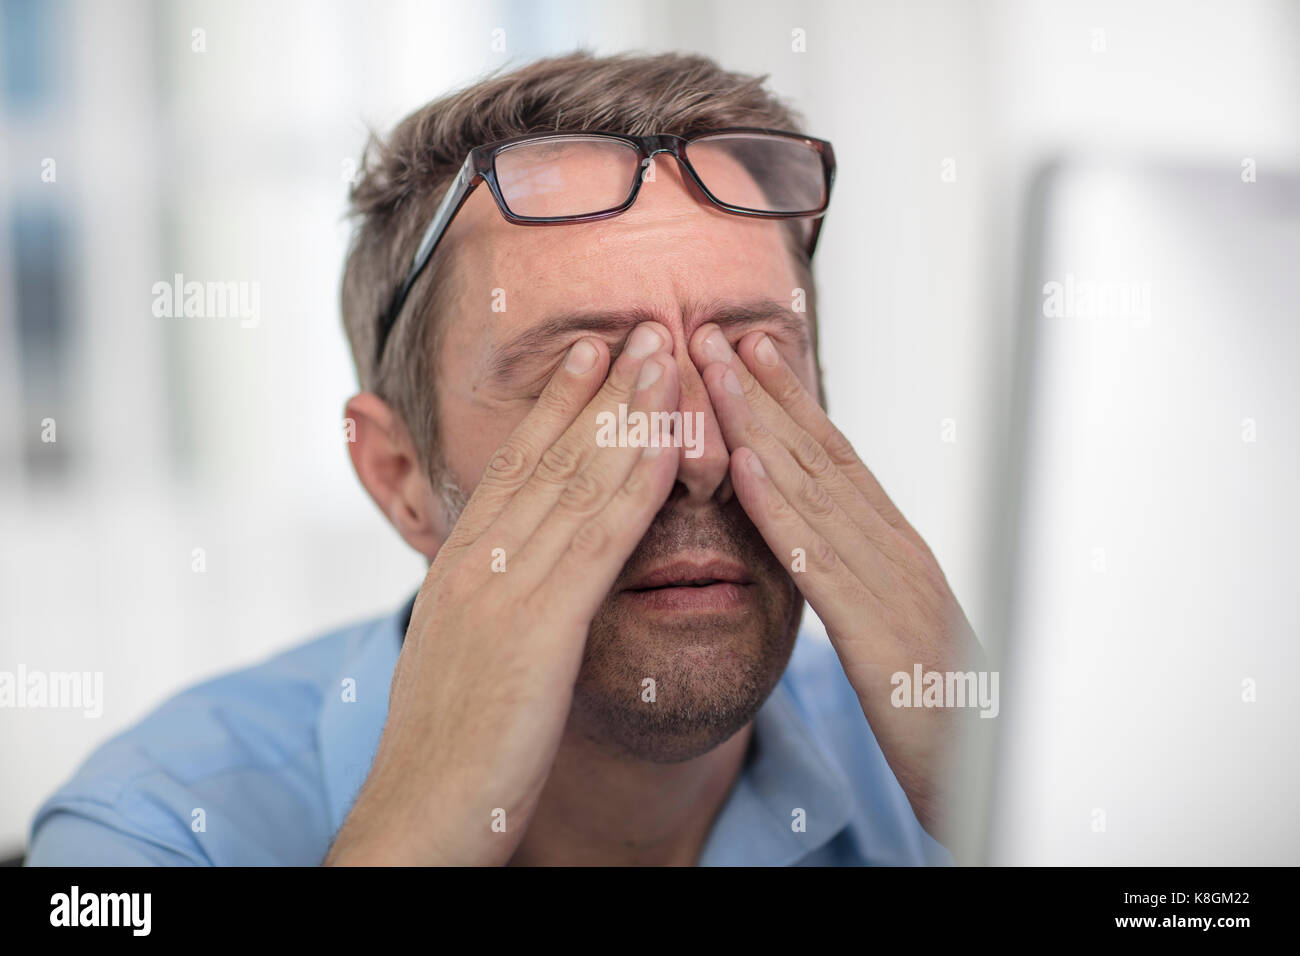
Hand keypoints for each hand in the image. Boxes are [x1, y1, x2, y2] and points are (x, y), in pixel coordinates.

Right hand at [326, 322, 680, 864]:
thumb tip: (512, 587)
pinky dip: (637, 480)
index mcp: (459, 569)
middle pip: (549, 455)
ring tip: (666, 352)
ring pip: (578, 480)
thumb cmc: (445, 754)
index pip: (514, 467)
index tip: (590, 357)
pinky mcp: (539, 629)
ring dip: (629, 410)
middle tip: (643, 327)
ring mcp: (506, 589)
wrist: (419, 817)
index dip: (556, 406)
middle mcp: (479, 563)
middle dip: (603, 386)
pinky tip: (672, 440)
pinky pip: (600, 539)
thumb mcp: (462, 659)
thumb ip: (489, 609)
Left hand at [690, 324, 985, 841]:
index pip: (835, 458)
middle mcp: (897, 552)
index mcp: (897, 549)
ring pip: (816, 492)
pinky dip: (782, 511)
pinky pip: (821, 565)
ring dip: (760, 425)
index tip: (748, 349)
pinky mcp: (881, 639)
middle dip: (762, 390)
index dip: (789, 399)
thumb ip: (861, 583)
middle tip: (711, 332)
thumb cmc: (948, 710)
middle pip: (821, 455)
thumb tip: (824, 548)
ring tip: (714, 371)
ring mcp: (892, 589)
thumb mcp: (896, 631)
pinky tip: (746, 468)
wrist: (997, 773)